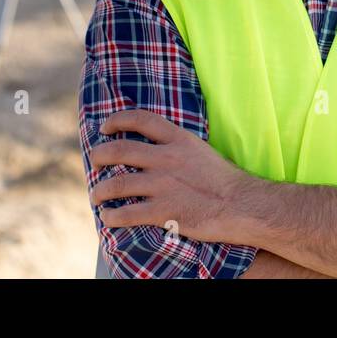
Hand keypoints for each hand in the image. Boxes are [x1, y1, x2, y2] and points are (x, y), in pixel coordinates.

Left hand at [88, 109, 251, 243]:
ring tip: (96, 195)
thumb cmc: (224, 181)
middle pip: (120, 149)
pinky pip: (127, 213)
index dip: (118, 120)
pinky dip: (112, 216)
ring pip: (117, 184)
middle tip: (95, 160)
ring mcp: (163, 185)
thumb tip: (156, 151)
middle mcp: (166, 158)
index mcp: (179, 140)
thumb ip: (178, 148)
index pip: (141, 119)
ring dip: (100, 190)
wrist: (241, 205)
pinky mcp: (163, 211)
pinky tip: (109, 218)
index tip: (106, 127)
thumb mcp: (201, 151)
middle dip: (100, 154)